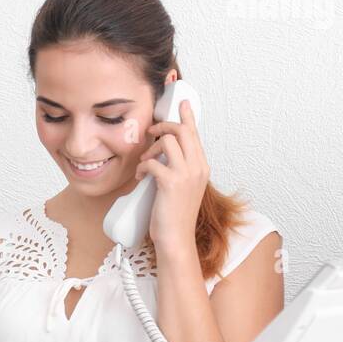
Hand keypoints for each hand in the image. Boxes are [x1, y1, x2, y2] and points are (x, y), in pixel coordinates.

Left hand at [134, 99, 208, 250]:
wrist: (176, 238)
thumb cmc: (175, 214)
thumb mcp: (182, 186)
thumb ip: (178, 168)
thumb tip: (162, 152)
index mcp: (202, 166)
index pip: (195, 134)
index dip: (187, 116)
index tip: (182, 103)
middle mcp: (198, 167)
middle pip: (182, 130)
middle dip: (163, 126)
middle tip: (151, 132)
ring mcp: (186, 174)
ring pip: (167, 141)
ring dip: (150, 149)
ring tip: (145, 162)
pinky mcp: (171, 182)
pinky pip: (152, 161)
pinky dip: (142, 167)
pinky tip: (140, 178)